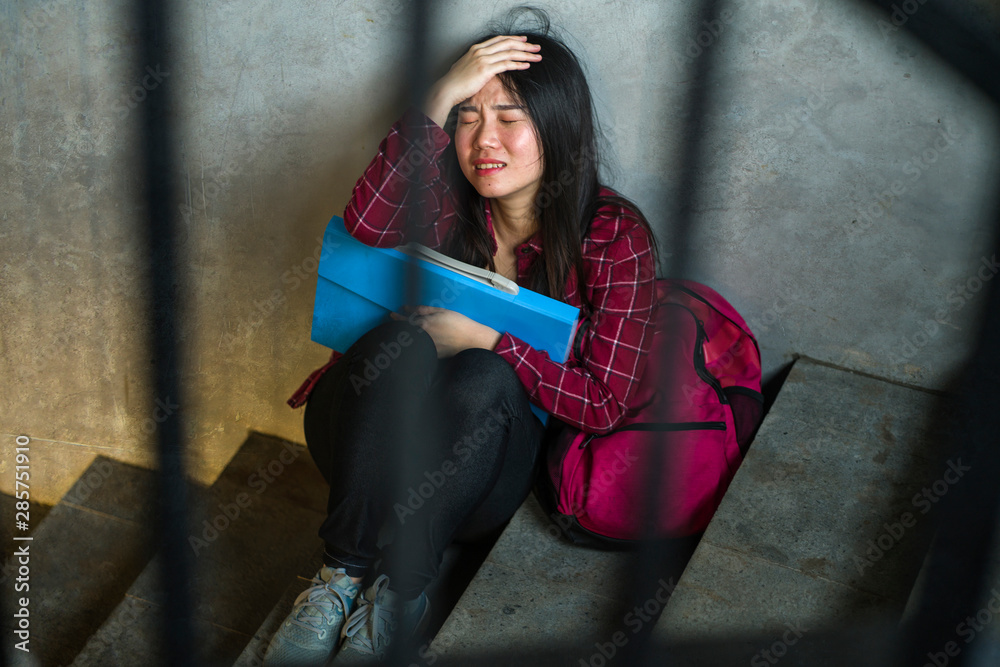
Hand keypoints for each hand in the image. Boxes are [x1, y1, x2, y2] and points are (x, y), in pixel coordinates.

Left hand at [391, 306, 501, 356]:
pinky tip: (416, 343)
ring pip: (411, 342)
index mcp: (424, 324)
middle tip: (393, 323)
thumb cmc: (459, 324)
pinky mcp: (434, 355)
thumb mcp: (442, 311)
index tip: (392, 314)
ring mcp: (428, 347)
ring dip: (406, 337)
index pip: (405, 321)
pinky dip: (415, 345)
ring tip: (402, 333)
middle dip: (398, 327)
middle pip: (405, 333)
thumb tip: (408, 308)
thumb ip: (424, 309)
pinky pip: (420, 349)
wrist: (471, 340)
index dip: (397, 317)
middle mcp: (424, 337)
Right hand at [424, 35, 541, 127]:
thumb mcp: (466, 68)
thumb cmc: (455, 82)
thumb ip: (476, 65)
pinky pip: (506, 64)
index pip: (499, 40)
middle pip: (507, 43)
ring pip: (510, 53)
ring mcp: (483, 59)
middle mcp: (481, 51)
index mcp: (476, 49)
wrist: (447, 89)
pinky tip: (527, 65)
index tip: (524, 41)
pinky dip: (518, 64)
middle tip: (536, 47)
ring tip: (537, 57)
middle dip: (524, 45)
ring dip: (526, 54)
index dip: (513, 39)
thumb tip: (483, 69)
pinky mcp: (486, 70)